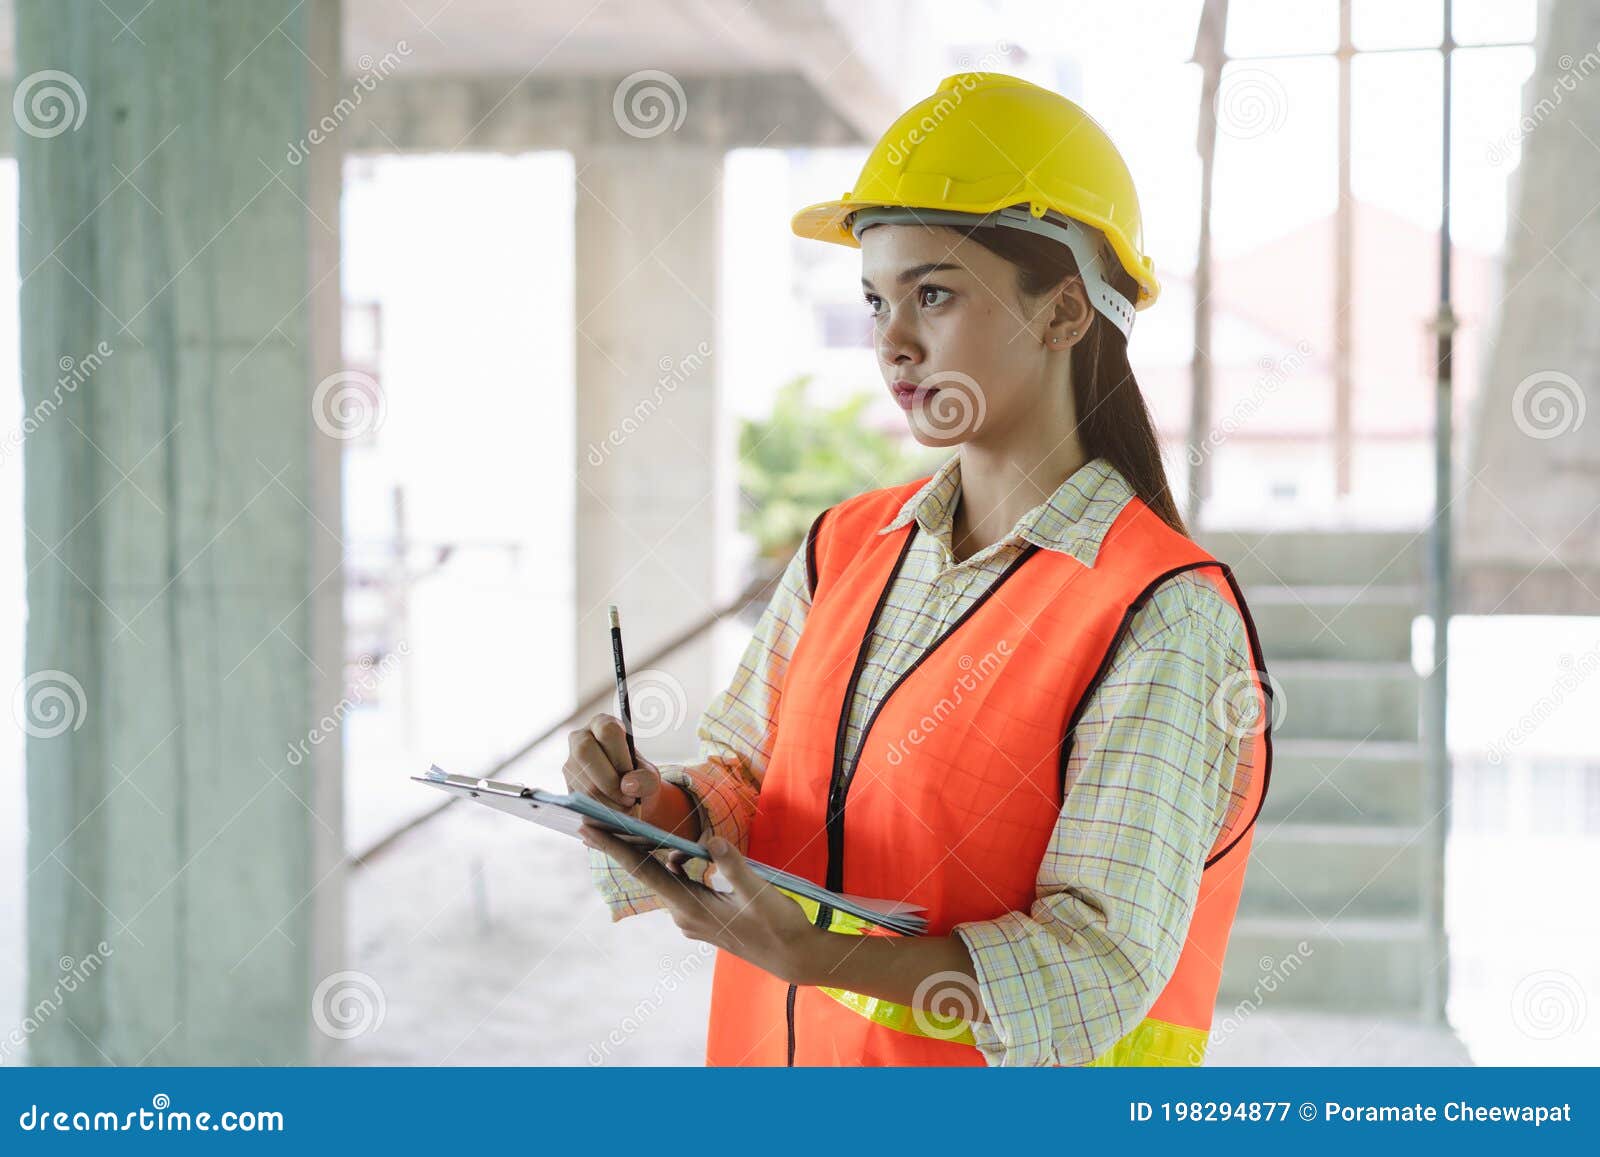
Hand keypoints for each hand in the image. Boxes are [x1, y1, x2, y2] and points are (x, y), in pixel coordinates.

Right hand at [563, 712, 661, 825]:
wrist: (628, 796)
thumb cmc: (638, 777)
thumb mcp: (650, 775)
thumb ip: (645, 778)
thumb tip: (627, 785)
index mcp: (602, 724)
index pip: (607, 730)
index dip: (620, 754)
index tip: (630, 773)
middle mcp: (580, 739)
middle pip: (586, 751)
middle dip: (609, 781)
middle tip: (628, 799)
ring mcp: (570, 763)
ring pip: (582, 780)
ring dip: (607, 801)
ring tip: (625, 808)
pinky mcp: (567, 786)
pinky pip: (580, 800)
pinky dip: (600, 811)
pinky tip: (613, 813)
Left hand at [578, 823, 824, 983]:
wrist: (792, 956)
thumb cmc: (777, 924)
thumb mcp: (757, 890)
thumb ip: (732, 865)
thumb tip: (710, 840)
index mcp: (691, 907)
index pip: (644, 872)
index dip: (615, 848)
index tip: (588, 830)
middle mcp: (683, 915)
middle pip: (646, 874)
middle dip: (621, 848)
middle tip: (594, 823)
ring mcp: (691, 919)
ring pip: (664, 880)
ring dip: (653, 857)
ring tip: (636, 832)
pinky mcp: (702, 919)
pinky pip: (680, 887)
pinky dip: (677, 868)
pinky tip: (689, 856)